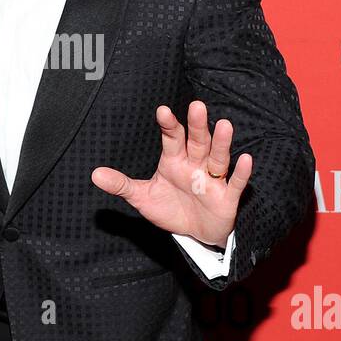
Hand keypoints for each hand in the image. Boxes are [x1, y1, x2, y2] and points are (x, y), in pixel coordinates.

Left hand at [91, 100, 250, 247]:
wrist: (195, 233)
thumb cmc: (171, 208)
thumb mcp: (143, 198)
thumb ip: (121, 185)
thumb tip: (94, 174)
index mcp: (174, 160)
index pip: (172, 138)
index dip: (168, 125)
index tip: (162, 111)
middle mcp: (195, 164)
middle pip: (197, 141)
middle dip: (197, 126)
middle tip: (197, 106)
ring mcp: (212, 179)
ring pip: (218, 157)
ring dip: (221, 143)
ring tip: (225, 125)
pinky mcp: (227, 197)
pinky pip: (235, 183)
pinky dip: (241, 172)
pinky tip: (247, 159)